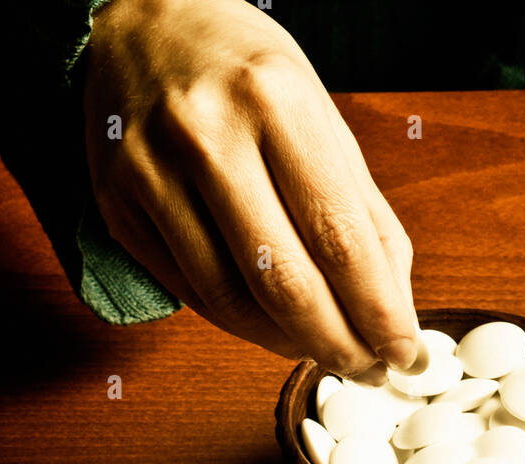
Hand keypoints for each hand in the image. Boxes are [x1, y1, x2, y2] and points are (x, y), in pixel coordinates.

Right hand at [82, 0, 417, 372]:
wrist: (140, 23)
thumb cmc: (244, 72)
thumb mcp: (320, 118)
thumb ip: (363, 214)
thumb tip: (395, 310)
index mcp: (274, 99)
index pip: (340, 238)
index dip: (379, 312)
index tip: (404, 352)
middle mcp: (207, 133)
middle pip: (286, 283)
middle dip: (338, 344)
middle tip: (369, 368)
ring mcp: (152, 171)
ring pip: (233, 302)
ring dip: (289, 344)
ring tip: (323, 350)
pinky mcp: (119, 206)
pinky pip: (192, 294)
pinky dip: (242, 324)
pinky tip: (272, 326)